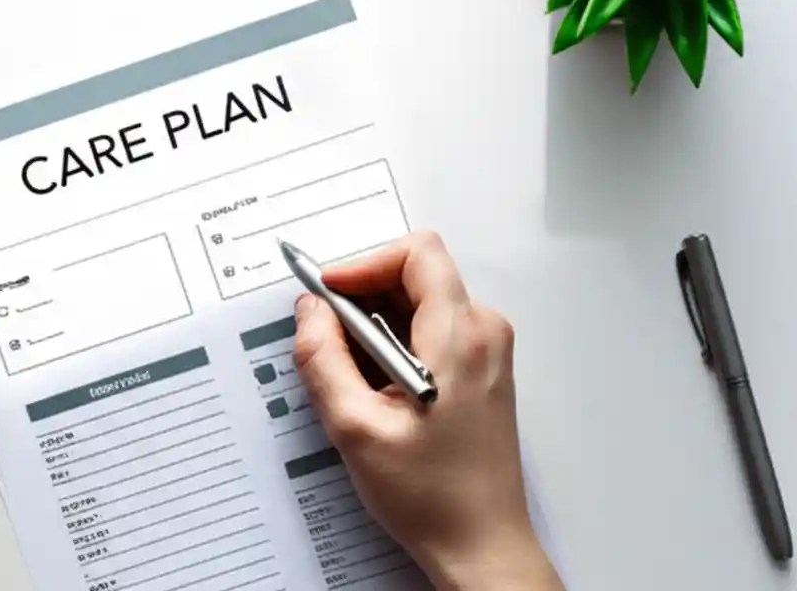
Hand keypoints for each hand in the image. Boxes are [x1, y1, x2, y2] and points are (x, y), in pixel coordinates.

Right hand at [294, 232, 561, 590]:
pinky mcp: (481, 369)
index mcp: (459, 336)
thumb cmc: (431, 495)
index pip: (417, 252)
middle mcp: (483, 333)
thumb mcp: (355, 426)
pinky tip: (376, 388)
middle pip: (417, 273)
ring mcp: (487, 351)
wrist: (480, 543)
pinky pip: (433, 329)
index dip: (363, 263)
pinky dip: (395, 342)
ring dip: (377, 324)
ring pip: (421, 302)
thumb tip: (309, 311)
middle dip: (363, 295)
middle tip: (328, 336)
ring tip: (354, 375)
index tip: (328, 292)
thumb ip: (323, 357)